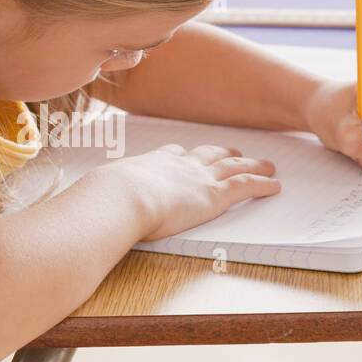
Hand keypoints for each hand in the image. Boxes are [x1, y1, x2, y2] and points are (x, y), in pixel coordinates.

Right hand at [114, 143, 280, 242]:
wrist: (122, 197)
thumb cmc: (107, 200)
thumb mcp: (103, 194)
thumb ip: (102, 201)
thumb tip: (86, 210)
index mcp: (151, 164)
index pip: (172, 154)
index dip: (183, 155)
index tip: (186, 153)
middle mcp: (179, 166)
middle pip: (207, 155)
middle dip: (222, 153)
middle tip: (233, 152)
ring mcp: (199, 178)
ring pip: (233, 166)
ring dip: (251, 164)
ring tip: (265, 164)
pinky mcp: (214, 194)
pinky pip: (246, 185)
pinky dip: (262, 183)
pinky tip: (275, 184)